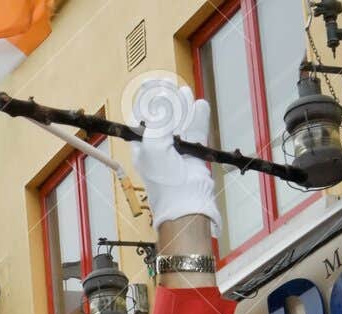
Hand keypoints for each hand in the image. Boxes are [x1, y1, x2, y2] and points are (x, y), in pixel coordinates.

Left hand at [128, 76, 217, 235]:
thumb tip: (164, 97)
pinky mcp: (194, 151)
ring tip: (185, 92)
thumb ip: (158, 120)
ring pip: (180, 121)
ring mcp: (177, 147)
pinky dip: (198, 118)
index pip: (142, 118)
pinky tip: (199, 105)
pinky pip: (196, 130)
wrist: (186, 201)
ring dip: (182, 106)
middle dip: (166, 100)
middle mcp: (158, 145)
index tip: (151, 84)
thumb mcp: (153, 144)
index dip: (146, 100)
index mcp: (142, 145)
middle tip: (170, 86)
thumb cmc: (164, 176)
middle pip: (162, 116)